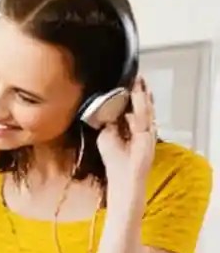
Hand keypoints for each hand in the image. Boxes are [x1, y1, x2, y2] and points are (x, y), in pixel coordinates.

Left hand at [97, 76, 156, 199]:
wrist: (121, 176)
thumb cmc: (114, 158)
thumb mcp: (106, 135)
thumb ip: (107, 121)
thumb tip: (105, 108)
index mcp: (131, 125)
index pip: (133, 105)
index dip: (131, 93)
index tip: (128, 80)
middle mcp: (141, 126)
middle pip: (142, 104)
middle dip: (140, 90)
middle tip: (137, 76)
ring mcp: (146, 131)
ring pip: (145, 109)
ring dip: (142, 95)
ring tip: (139, 82)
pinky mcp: (148, 136)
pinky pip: (144, 119)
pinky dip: (140, 107)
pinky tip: (137, 98)